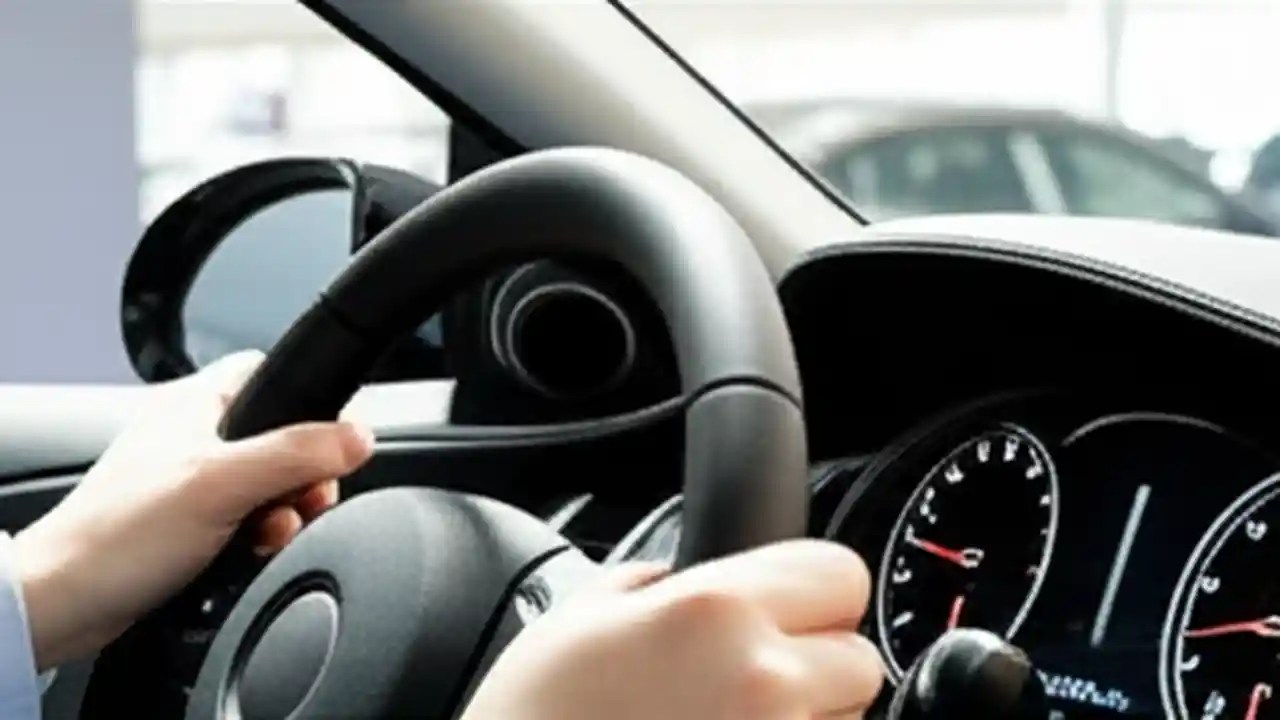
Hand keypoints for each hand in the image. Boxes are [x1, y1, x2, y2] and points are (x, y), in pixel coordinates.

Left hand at [12, 351, 373, 669]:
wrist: (65, 603)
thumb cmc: (117, 537)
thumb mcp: (223, 485)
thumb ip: (296, 454)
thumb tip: (359, 437)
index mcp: (195, 402)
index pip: (273, 372)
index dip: (312, 403)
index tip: (331, 444)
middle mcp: (193, 435)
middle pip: (282, 437)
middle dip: (302, 477)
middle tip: (300, 502)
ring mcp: (190, 480)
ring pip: (268, 484)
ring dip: (282, 512)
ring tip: (266, 533)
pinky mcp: (187, 523)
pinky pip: (246, 519)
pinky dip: (257, 536)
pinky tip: (248, 551)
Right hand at [462, 540, 883, 719]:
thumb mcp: (578, 616)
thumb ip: (649, 581)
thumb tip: (682, 575)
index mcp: (717, 610)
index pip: (842, 575)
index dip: (815, 593)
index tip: (791, 610)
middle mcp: (763, 682)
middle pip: (859, 661)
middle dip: (815, 669)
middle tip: (748, 684)